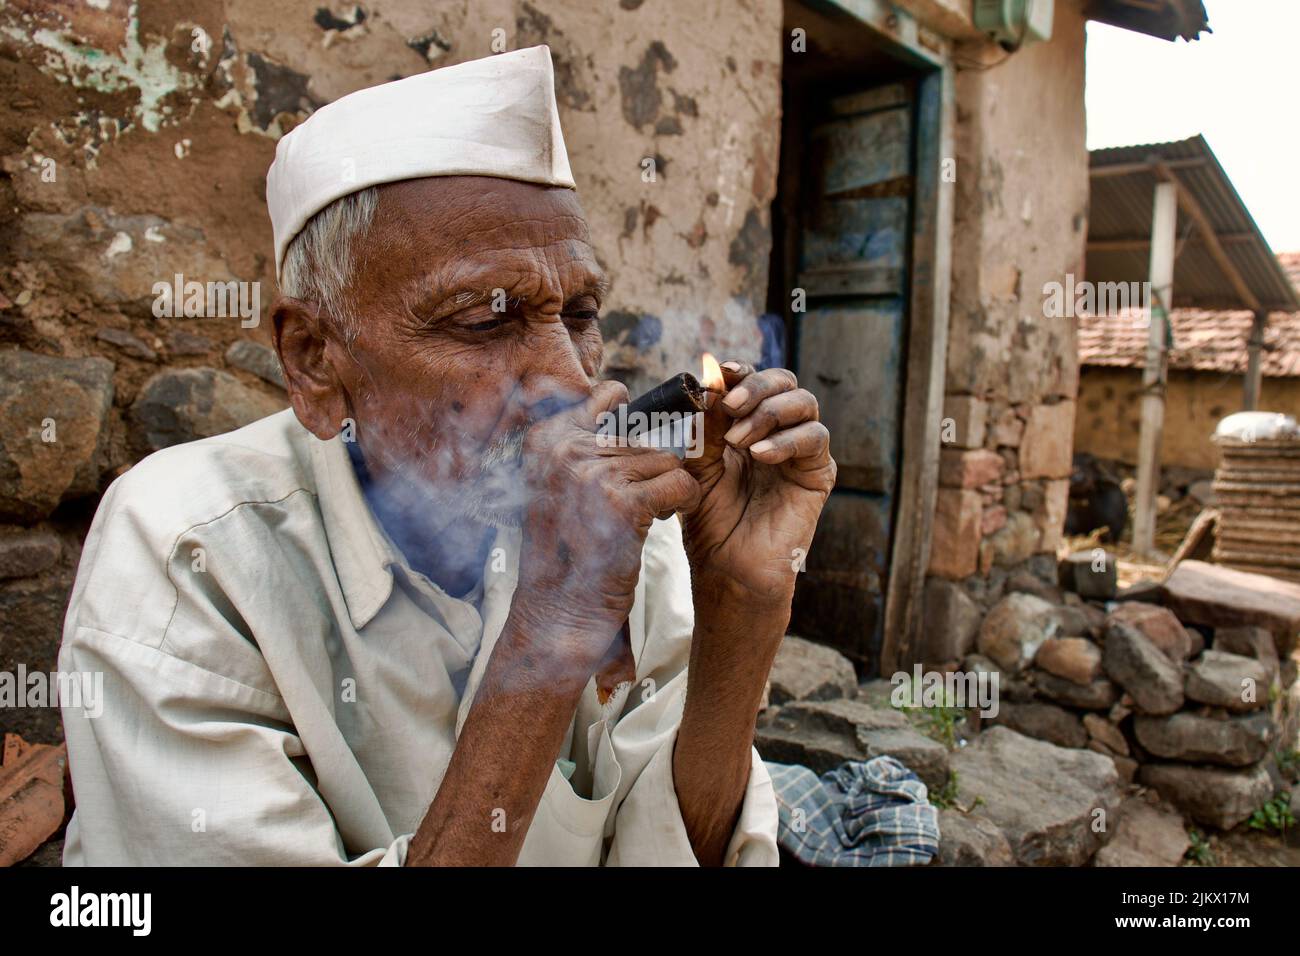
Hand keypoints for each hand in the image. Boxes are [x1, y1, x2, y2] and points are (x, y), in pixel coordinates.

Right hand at [509, 380, 701, 684]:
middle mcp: (565, 447)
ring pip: (665, 459)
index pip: (609, 394)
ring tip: (638, 517)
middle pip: (644, 434)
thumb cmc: (564, 548)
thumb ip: (580, 439)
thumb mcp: (556, 482)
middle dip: (648, 467)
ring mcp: (594, 472)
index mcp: (545, 436)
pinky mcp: (624, 501)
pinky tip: (654, 522)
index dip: (631, 425)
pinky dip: (680, 504)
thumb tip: (620, 394)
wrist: (556, 610)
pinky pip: (680, 483)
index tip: (625, 462)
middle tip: (631, 502)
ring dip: (663, 488)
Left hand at [682, 362, 834, 607]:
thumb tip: (711, 382)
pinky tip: (760, 455)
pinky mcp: (817, 473)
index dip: (740, 372)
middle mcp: (778, 432)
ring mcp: (800, 451)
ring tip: (739, 440)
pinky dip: (787, 439)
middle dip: (756, 387)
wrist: (727, 568)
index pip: (752, 382)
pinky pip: (815, 438)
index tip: (720, 373)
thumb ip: (706, 426)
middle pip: (783, 382)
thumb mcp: (699, 465)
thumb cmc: (710, 520)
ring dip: (768, 412)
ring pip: (804, 402)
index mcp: (747, 424)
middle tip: (729, 407)